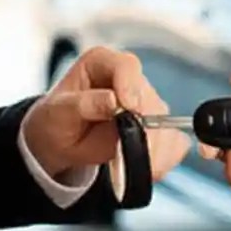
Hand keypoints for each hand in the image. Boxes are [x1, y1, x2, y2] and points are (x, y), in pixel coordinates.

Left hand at [24, 47, 188, 181]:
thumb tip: (112, 101)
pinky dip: (160, 161)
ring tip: (125, 164)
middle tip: (124, 152)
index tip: (129, 107)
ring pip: (166, 126)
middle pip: (151, 101)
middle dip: (141, 130)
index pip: (127, 66)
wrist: (60, 142)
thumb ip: (83, 104)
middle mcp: (130, 81)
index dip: (131, 86)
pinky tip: (139, 167)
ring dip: (150, 151)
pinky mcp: (159, 128)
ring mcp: (148, 105)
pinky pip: (173, 144)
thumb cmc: (57, 119)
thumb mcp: (58, 112)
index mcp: (104, 64)